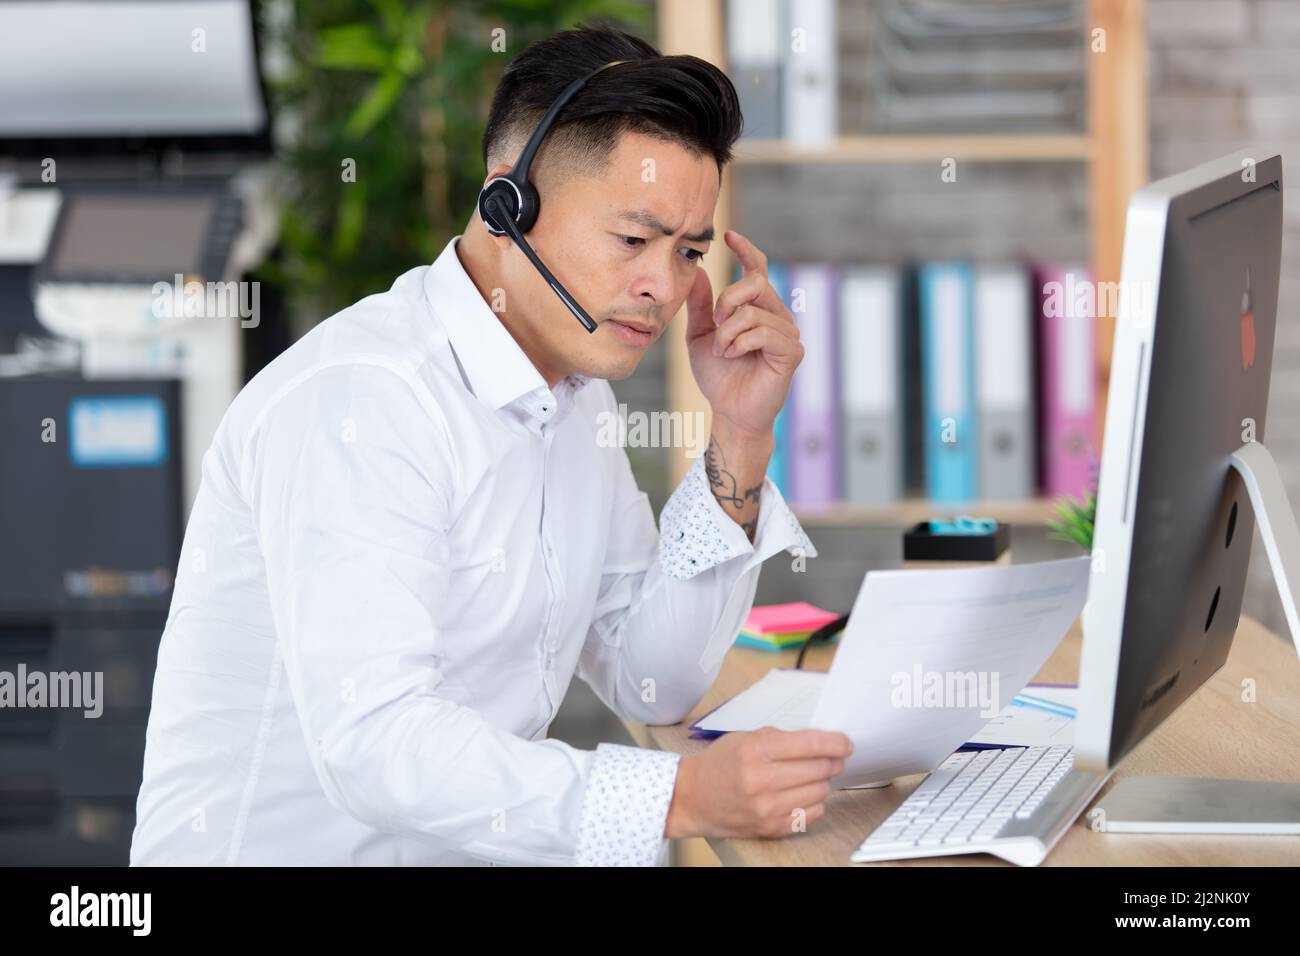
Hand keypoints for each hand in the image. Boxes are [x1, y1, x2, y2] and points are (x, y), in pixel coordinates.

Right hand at [664, 728, 852, 839]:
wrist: (694, 797)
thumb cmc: (720, 765)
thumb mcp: (744, 738)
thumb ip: (781, 738)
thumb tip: (820, 742)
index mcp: (755, 751)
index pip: (810, 744)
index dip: (835, 742)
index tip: (845, 743)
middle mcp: (762, 780)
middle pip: (820, 768)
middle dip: (831, 761)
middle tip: (831, 758)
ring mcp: (768, 807)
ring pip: (820, 791)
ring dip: (822, 781)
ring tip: (811, 775)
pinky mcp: (772, 827)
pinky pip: (812, 813)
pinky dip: (814, 801)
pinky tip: (802, 793)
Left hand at [685, 231, 802, 438]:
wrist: (730, 412)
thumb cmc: (719, 376)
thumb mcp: (700, 336)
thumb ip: (700, 305)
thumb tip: (698, 271)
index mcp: (759, 308)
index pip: (757, 269)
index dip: (746, 250)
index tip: (728, 236)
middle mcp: (778, 316)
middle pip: (753, 283)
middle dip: (726, 303)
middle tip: (716, 326)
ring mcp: (788, 334)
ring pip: (752, 311)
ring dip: (727, 332)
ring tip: (723, 351)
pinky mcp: (791, 352)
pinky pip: (762, 332)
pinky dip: (739, 343)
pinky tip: (733, 355)